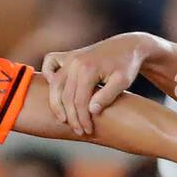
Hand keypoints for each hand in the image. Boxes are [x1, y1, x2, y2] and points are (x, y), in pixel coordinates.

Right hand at [41, 32, 161, 135]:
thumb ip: (107, 96)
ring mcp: (70, 57)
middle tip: (79, 130)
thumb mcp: (123, 82)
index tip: (88, 130)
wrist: (128, 46)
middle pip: (65, 96)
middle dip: (71, 117)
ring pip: (54, 84)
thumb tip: (92, 111)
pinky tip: (54, 88)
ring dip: (56, 104)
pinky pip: (50, 61)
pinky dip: (48, 73)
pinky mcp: (69, 55)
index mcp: (88, 68)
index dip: (82, 118)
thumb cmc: (127, 65)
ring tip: (63, 119)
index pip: (79, 100)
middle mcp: (75, 62)